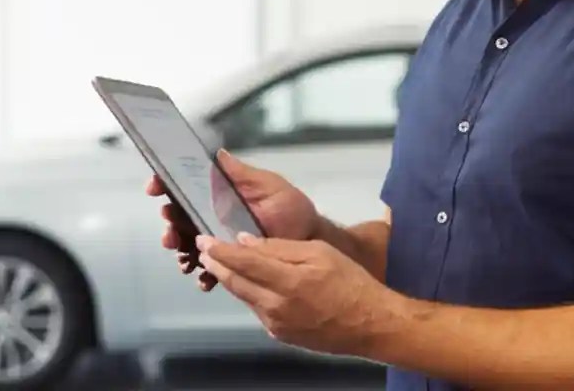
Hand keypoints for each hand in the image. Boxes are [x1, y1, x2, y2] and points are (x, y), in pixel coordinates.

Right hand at [146, 149, 320, 290]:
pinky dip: (202, 274)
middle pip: (180, 218)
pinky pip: (209, 268)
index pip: (185, 186)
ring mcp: (219, 239)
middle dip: (170, 225)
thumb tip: (217, 154)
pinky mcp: (229, 261)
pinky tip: (204, 278)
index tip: (155, 187)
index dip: (166, 185)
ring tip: (185, 258)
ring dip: (180, 251)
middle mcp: (213, 215)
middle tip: (170, 232)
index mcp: (218, 194)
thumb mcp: (268, 185)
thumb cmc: (290, 208)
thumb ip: (241, 173)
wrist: (309, 239)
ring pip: (188, 244)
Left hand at [197, 233, 399, 355]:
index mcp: (287, 281)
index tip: (203, 239)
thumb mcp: (319, 252)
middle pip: (236, 282)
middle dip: (217, 265)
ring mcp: (275, 324)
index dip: (220, 250)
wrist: (369, 324)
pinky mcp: (280, 335)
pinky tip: (251, 284)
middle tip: (203, 249)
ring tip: (220, 263)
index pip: (243, 262)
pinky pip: (258, 310)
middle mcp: (275, 306)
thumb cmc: (349, 281)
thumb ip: (281, 248)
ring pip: (244, 297)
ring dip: (230, 279)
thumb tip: (246, 242)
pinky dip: (250, 293)